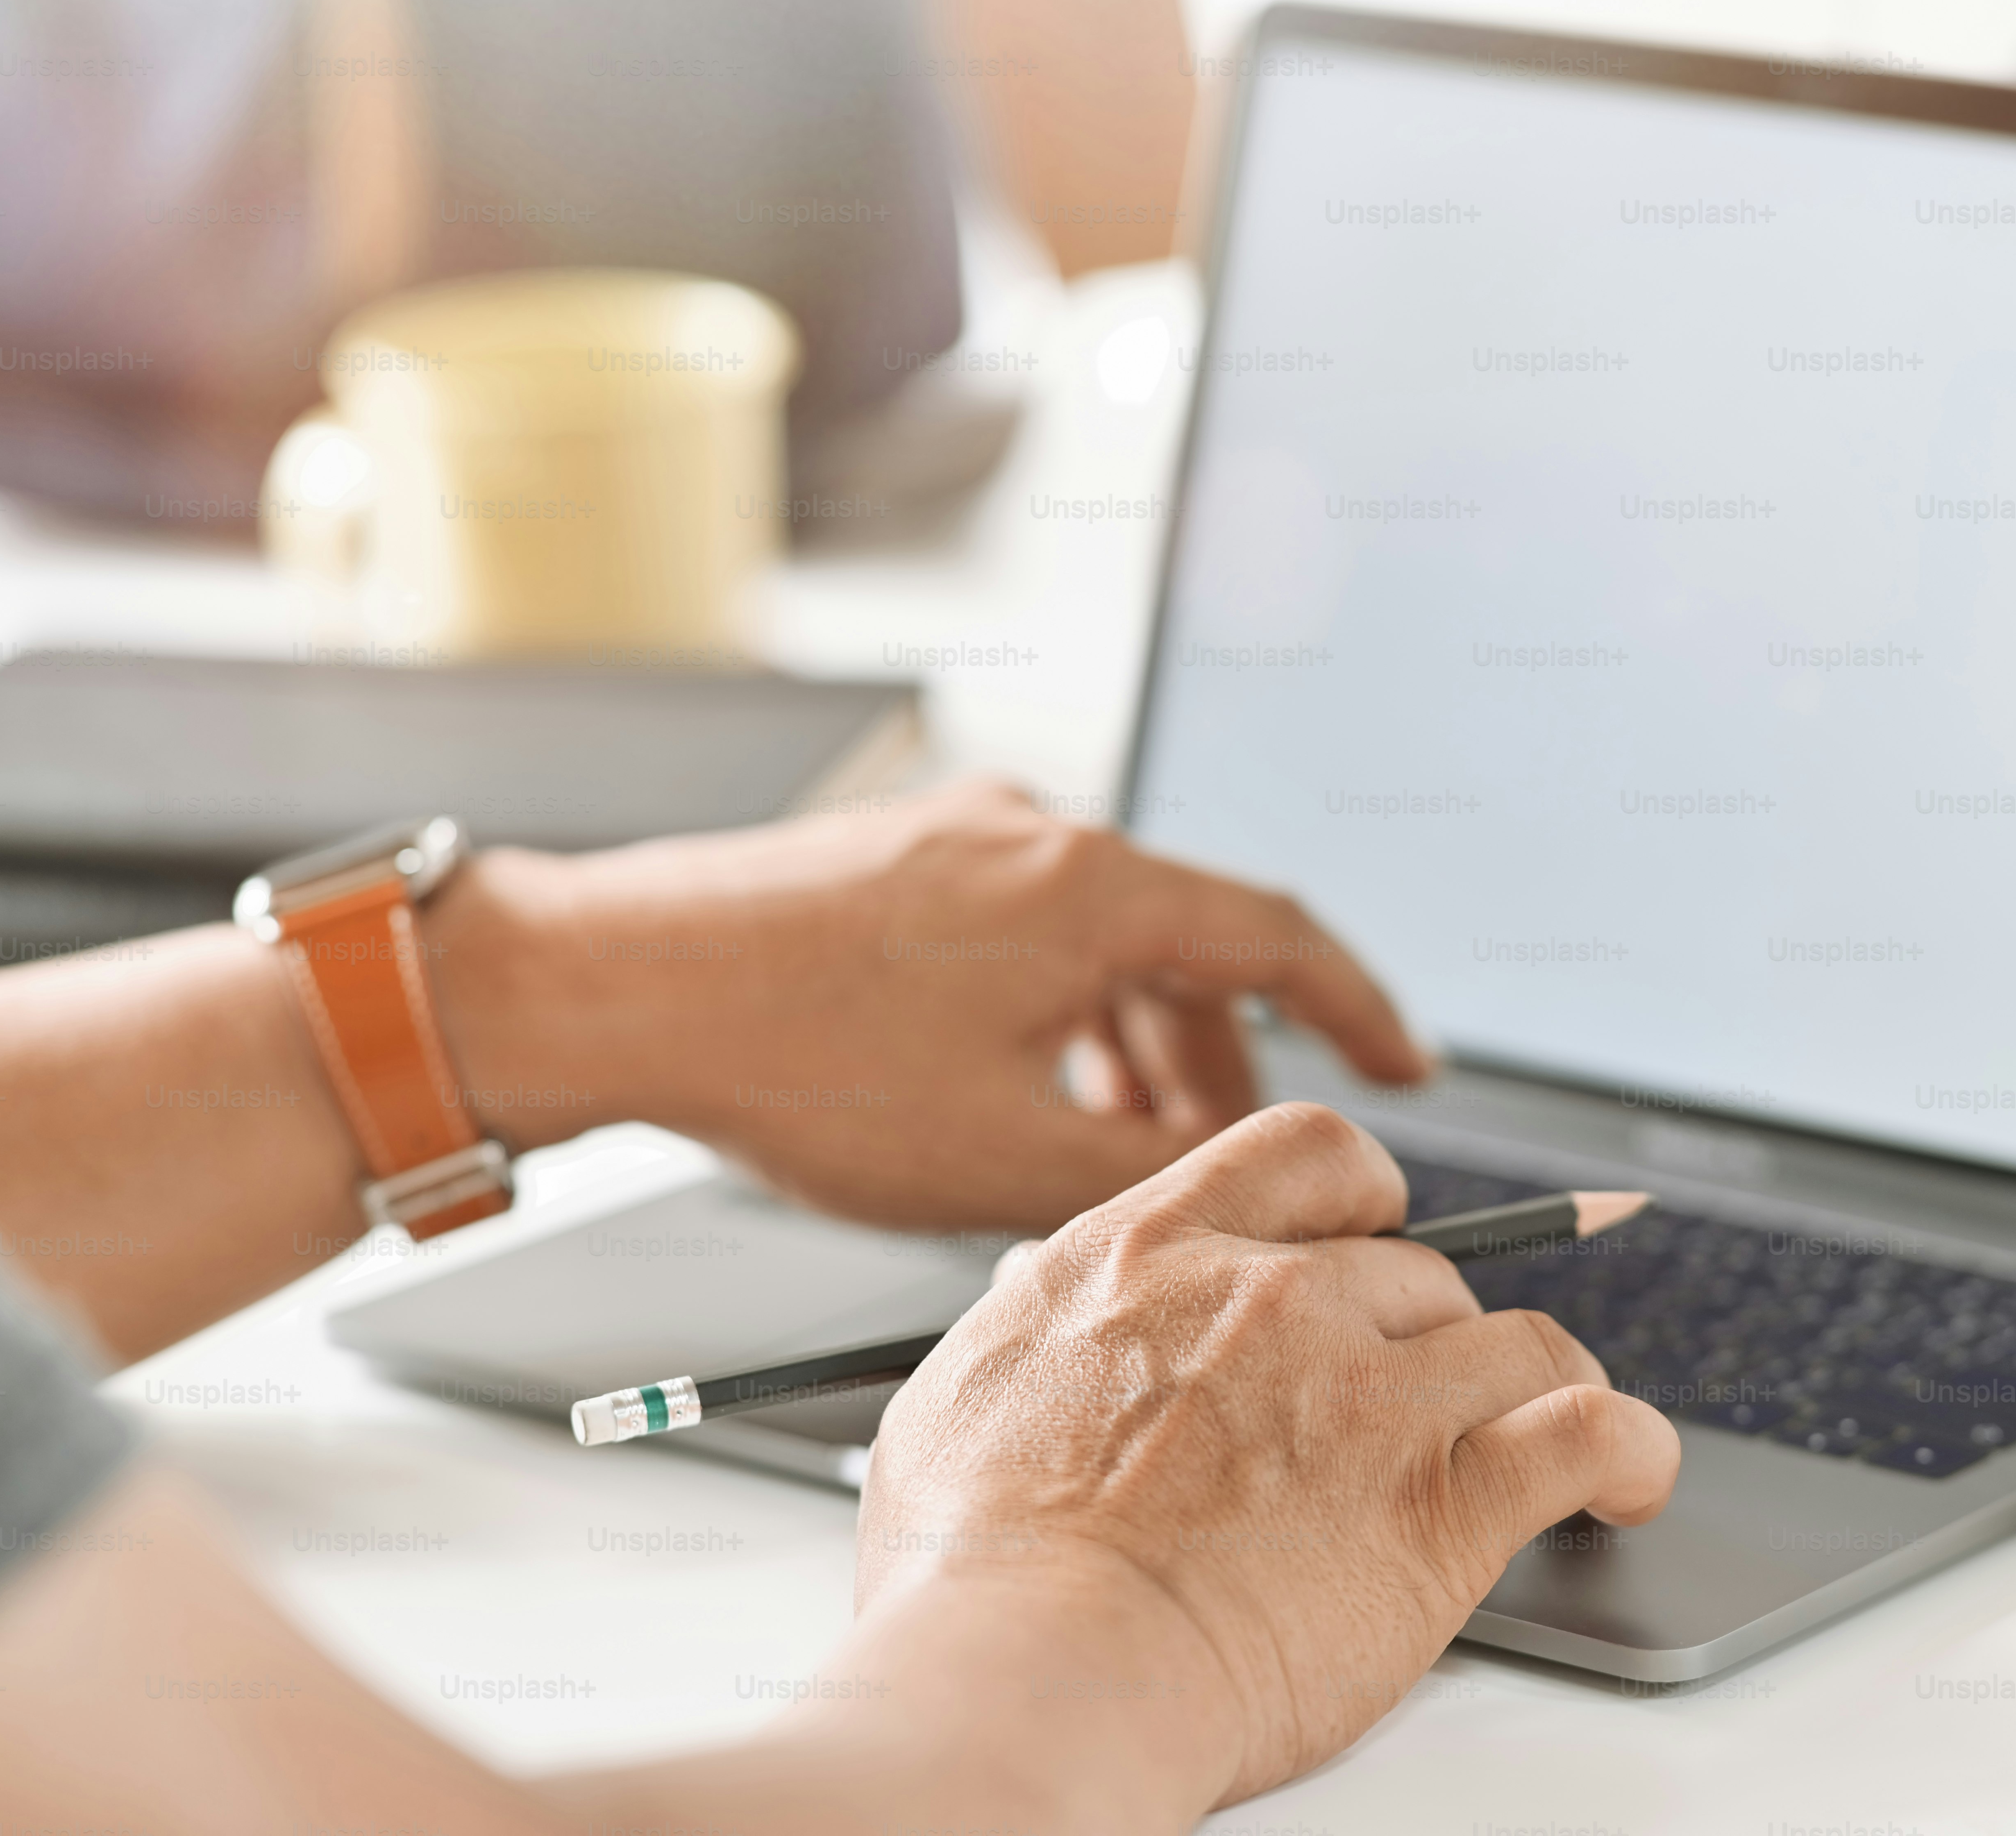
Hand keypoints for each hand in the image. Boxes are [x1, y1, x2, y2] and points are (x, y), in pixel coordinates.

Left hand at [426, 779, 1431, 1227]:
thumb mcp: (1001, 1155)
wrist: (608, 989)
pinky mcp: (898, 857)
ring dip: (1128, 1045)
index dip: (1359, 1009)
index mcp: (1089, 888)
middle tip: (1236, 1161)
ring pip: (1097, 945)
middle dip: (1221, 1062)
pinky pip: (1021, 933)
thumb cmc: (790, 1065)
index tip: (1407, 1067)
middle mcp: (1035, 833)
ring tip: (1113, 1144)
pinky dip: (1052, 1012)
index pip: (1276, 938)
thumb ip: (1143, 1169)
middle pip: (1185, 946)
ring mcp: (961, 835)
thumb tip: (1230, 1181)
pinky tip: (1017, 1091)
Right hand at [832, 1103, 1681, 1818]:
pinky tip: (1631, 1476)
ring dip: (1539, 1380)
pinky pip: (1592, 1434)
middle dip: (1422, 1334)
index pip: (1307, 1155)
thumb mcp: (965, 1393)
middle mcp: (1276, 1300)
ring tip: (1546, 1426)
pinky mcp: (1443, 1506)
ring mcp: (1370, 1396)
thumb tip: (1048, 1299)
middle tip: (1414, 1405)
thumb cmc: (975, 1570)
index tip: (1375, 1235)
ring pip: (1518, 1340)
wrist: (1039, 1674)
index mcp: (1160, 1256)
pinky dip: (1631, 1449)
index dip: (1363, 1195)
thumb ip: (1036, 1329)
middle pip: (1414, 1270)